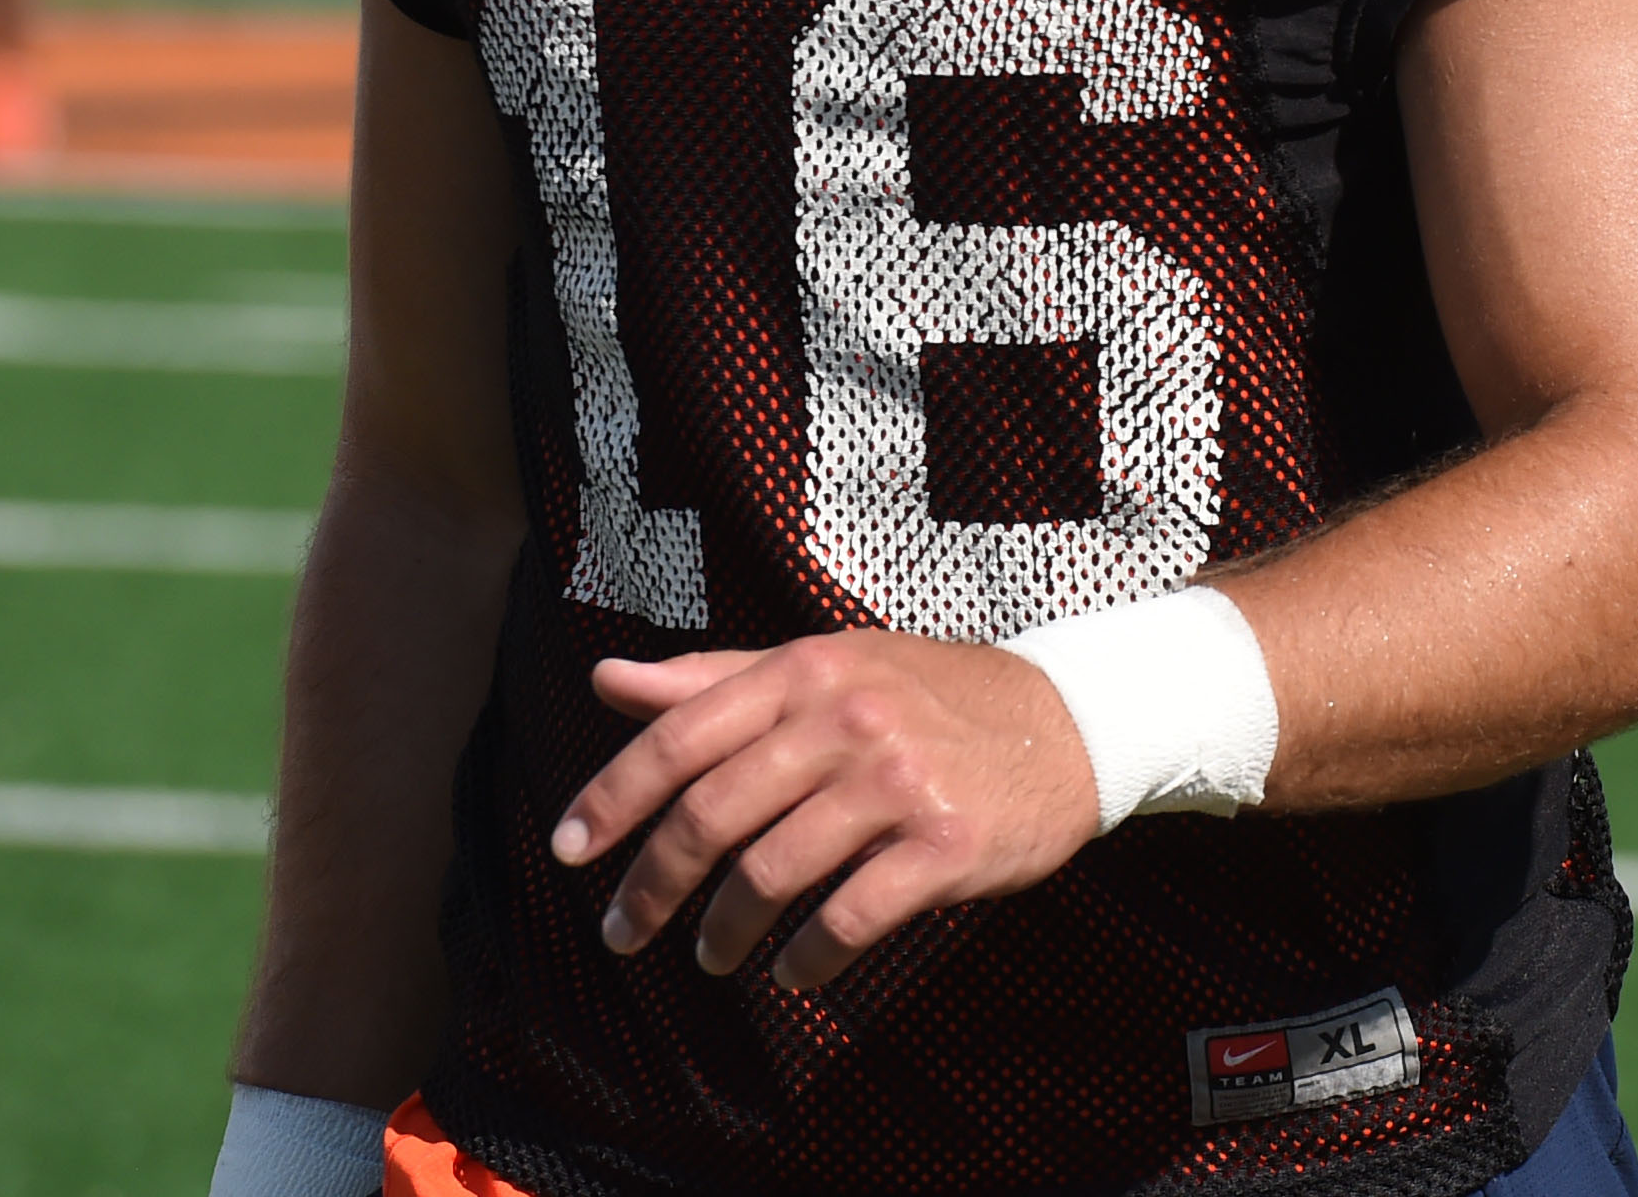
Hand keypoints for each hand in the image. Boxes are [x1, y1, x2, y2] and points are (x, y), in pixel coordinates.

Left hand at [550, 632, 1100, 989]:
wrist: (1069, 721)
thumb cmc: (928, 695)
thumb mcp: (826, 665)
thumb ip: (715, 679)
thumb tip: (607, 679)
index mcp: (807, 669)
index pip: (680, 736)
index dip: (612, 799)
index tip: (567, 853)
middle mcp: (848, 718)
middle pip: (713, 814)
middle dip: (652, 886)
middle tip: (623, 932)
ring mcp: (899, 782)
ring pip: (773, 874)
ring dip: (725, 931)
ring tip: (713, 956)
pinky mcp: (946, 846)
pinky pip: (848, 919)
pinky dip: (806, 959)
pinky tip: (793, 972)